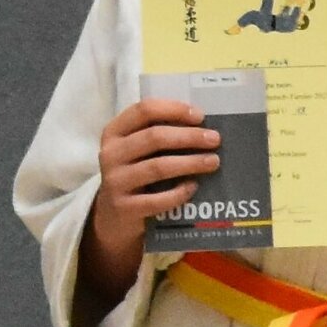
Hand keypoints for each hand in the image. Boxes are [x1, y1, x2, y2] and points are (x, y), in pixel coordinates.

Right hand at [80, 99, 222, 310]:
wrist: (114, 216)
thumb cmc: (137, 174)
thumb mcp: (139, 151)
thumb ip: (161, 136)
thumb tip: (205, 127)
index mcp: (115, 133)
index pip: (143, 110)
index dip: (174, 109)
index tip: (201, 116)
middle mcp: (111, 154)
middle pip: (154, 137)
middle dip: (189, 137)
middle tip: (215, 140)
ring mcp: (115, 181)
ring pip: (158, 167)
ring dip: (190, 163)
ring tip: (214, 162)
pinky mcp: (124, 207)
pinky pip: (157, 199)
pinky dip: (179, 193)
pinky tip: (194, 187)